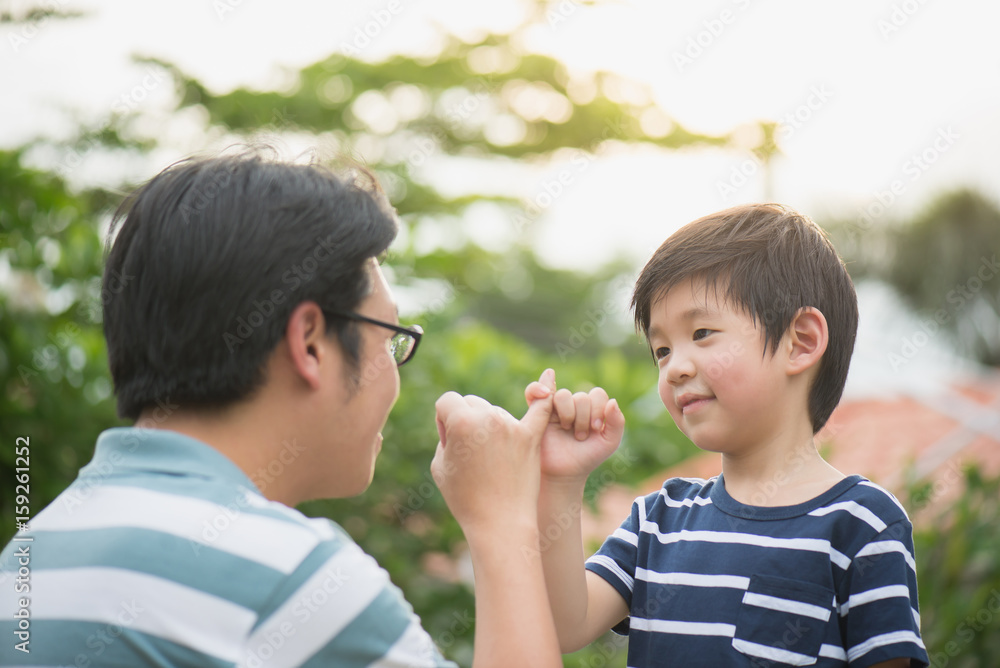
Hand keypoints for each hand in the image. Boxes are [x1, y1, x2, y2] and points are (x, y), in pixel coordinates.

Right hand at [431, 390, 554, 535]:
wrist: (500, 523)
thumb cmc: (465, 499)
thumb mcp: (440, 466)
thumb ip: (446, 436)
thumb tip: (457, 421)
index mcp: (461, 422)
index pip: (447, 402)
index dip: (443, 421)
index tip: (450, 445)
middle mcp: (488, 417)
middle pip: (472, 403)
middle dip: (466, 420)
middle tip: (470, 455)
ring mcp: (512, 426)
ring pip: (495, 411)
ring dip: (489, 425)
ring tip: (491, 460)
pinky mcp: (531, 437)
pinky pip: (540, 410)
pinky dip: (543, 396)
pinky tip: (549, 383)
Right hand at [525, 369, 623, 483]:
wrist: (565, 473)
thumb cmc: (587, 458)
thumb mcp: (609, 442)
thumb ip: (617, 422)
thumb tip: (612, 401)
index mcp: (592, 408)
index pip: (598, 394)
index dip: (598, 409)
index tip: (596, 428)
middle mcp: (575, 405)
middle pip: (582, 397)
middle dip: (583, 418)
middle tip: (580, 436)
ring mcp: (556, 407)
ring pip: (563, 395)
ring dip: (568, 414)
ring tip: (567, 430)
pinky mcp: (538, 410)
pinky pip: (534, 390)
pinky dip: (537, 388)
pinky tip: (545, 395)